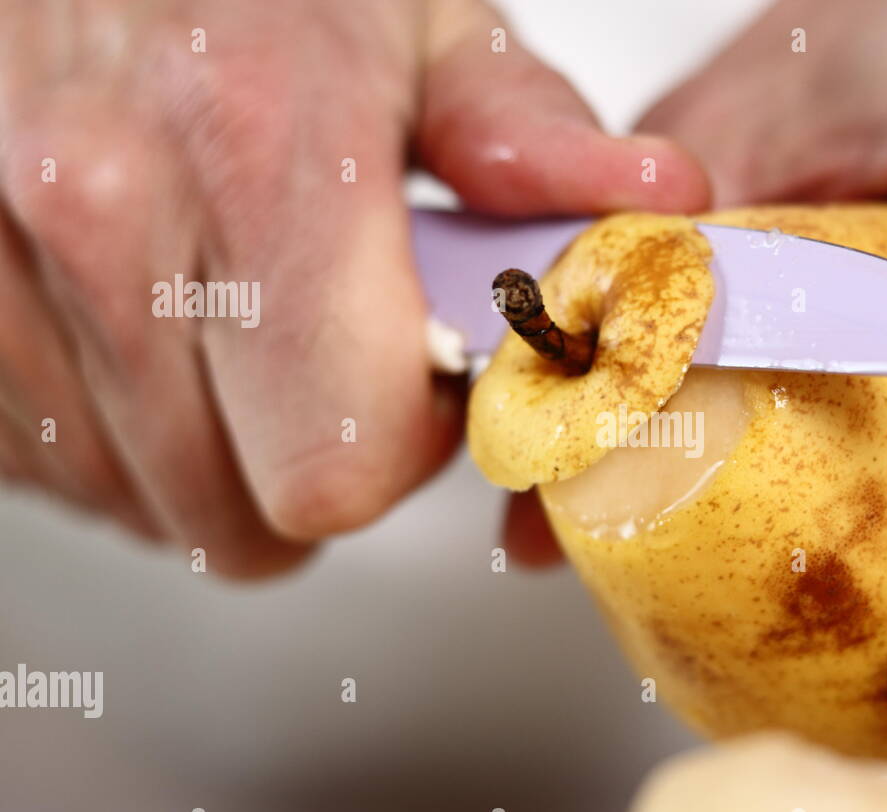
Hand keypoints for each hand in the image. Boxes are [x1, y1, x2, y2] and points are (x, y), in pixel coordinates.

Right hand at [0, 0, 707, 575]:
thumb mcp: (415, 19)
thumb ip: (527, 134)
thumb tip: (655, 207)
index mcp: (257, 152)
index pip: (343, 467)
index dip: (406, 450)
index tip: (422, 385)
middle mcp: (104, 221)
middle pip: (250, 520)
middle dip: (320, 467)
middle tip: (335, 363)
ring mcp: (6, 276)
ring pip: (156, 507)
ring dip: (223, 454)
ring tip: (242, 331)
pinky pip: (64, 467)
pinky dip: (127, 431)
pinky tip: (154, 333)